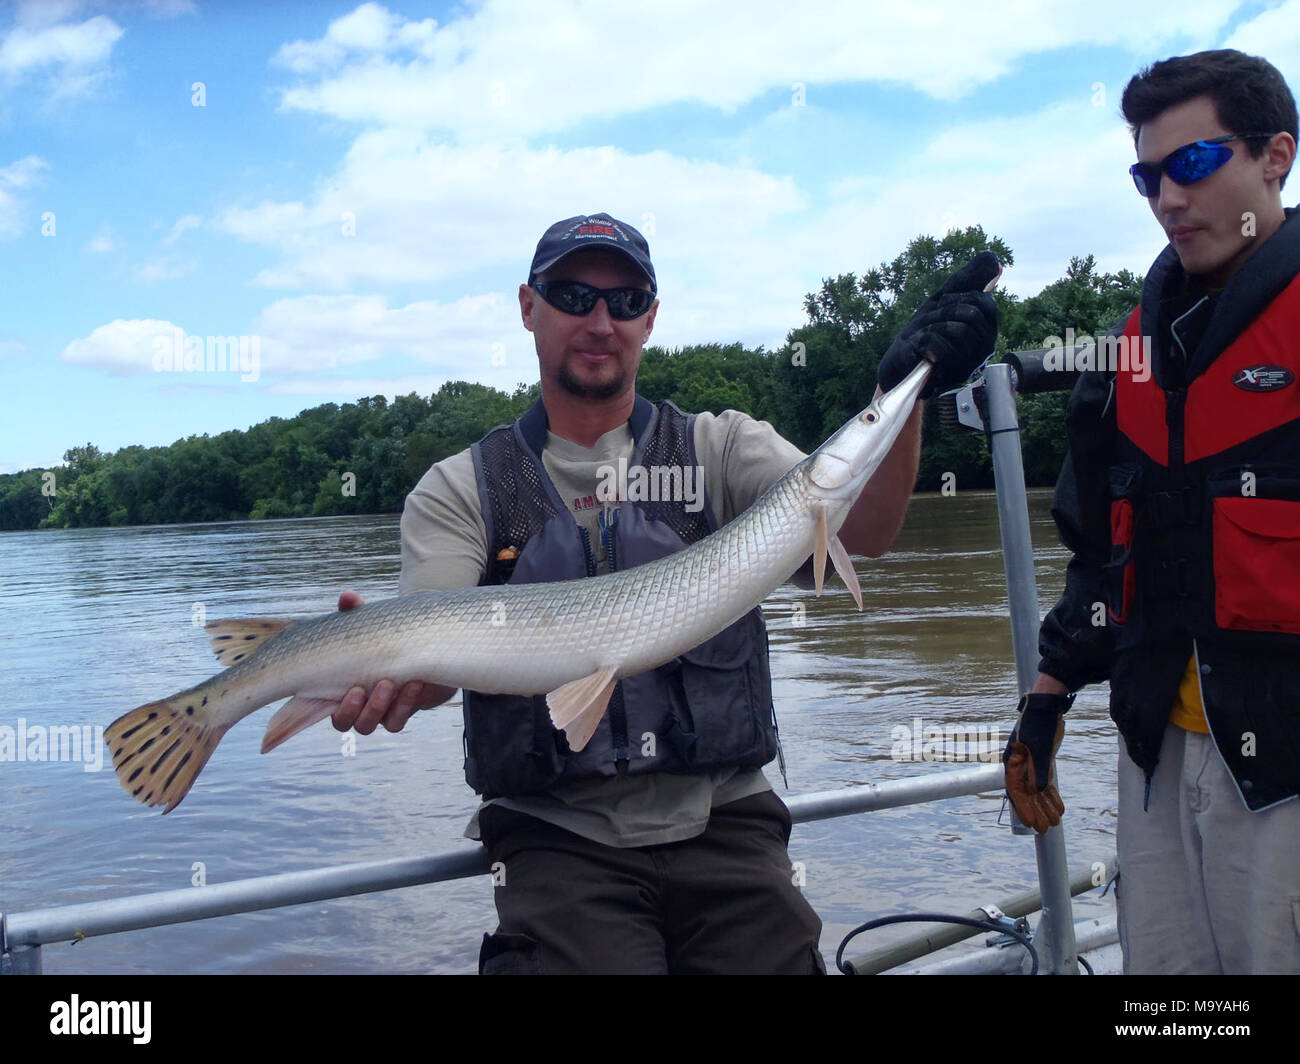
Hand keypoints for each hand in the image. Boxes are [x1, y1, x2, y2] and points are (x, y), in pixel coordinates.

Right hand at [331, 590, 430, 735]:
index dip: (319, 707)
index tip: (335, 687)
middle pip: (342, 722)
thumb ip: (356, 613)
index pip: (317, 707)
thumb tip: (348, 596)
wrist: (425, 649)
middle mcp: (354, 705)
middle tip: (361, 688)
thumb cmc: (386, 638)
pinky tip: (415, 685)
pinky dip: (405, 705)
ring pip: (367, 725)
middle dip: (350, 709)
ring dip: (376, 708)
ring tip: (389, 683)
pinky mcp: (400, 714)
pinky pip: (396, 722)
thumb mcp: (369, 625)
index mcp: (337, 686)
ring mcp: (377, 713)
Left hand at [877, 250, 1000, 398]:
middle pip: (972, 315)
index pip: (987, 304)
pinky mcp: (951, 373)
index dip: (962, 297)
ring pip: (957, 329)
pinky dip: (923, 340)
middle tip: (930, 319)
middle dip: (944, 310)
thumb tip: (992, 258)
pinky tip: (920, 347)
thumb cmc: (925, 330)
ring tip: (925, 334)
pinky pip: (939, 344)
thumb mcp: (944, 301)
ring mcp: (970, 362)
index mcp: (986, 330)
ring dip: (932, 326)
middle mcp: (983, 348)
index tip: (944, 302)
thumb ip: (967, 281)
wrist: (901, 361)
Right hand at [1002, 691, 1072, 833]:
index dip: (1023, 808)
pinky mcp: (1043, 763)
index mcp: (1013, 762)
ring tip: (1054, 823)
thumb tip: (1038, 791)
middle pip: (1027, 794)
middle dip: (1036, 812)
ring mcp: (1032, 765)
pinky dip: (1053, 796)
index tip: (1030, 823)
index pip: (1016, 790)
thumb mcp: (1039, 748)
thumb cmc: (1039, 725)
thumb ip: (1039, 770)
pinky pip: (1047, 783)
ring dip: (1045, 806)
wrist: (1047, 709)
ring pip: (1038, 791)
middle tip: (1044, 830)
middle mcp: (1020, 766)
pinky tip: (1059, 807)